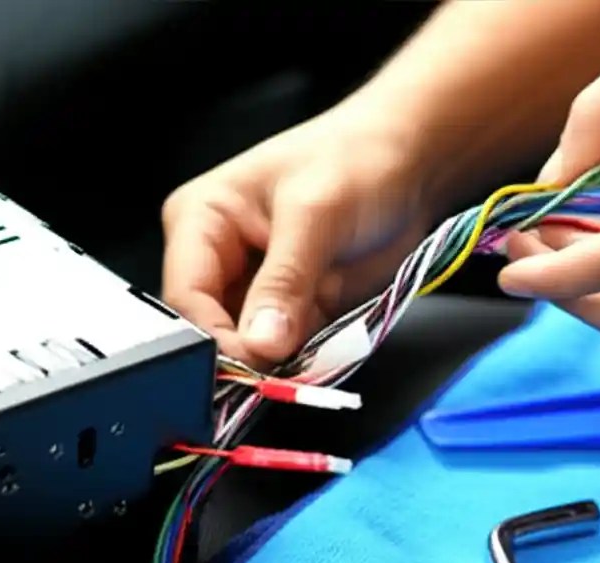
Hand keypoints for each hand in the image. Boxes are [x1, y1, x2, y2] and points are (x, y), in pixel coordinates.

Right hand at [161, 107, 435, 365]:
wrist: (413, 158)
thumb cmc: (360, 158)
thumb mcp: (317, 213)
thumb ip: (285, 280)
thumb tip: (260, 341)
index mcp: (201, 218)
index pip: (186, 294)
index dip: (213, 334)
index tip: (252, 362)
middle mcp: (219, 256)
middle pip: (209, 326)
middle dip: (245, 352)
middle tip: (280, 368)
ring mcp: (255, 286)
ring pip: (246, 345)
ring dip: (276, 361)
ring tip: (307, 354)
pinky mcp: (291, 308)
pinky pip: (284, 350)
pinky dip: (302, 359)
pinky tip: (322, 350)